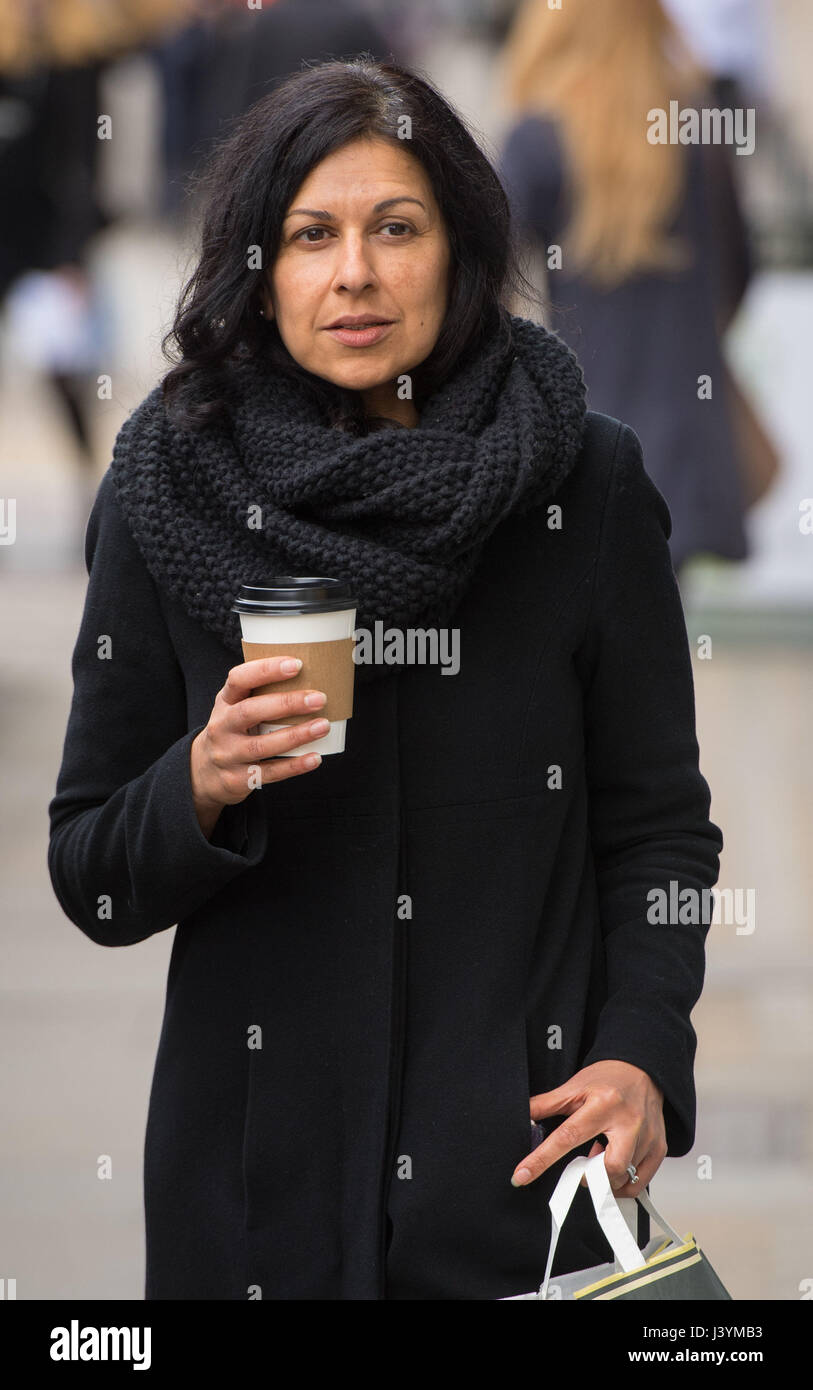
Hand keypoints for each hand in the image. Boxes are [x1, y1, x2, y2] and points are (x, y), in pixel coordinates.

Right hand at [190, 655, 330, 834]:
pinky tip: (315, 758)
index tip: (297, 664)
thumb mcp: (234, 708)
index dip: (266, 670)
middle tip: (318, 699)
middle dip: (286, 703)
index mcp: (225, 702)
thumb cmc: (232, 731)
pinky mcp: (237, 779)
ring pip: (262, 745)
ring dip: (295, 735)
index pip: (239, 679)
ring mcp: (227, 754)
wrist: (203, 773)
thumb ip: (260, 694)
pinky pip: (269, 773)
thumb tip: (311, 676)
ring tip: (323, 726)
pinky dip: (294, 765)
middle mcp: (222, 726)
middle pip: (250, 712)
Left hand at [510, 1060, 666, 1197]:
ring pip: (624, 1179)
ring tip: (599, 1156)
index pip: (567, 1136)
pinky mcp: (659, 1148)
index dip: (541, 1159)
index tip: (522, 1175)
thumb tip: (522, 1117)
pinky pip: (638, 1183)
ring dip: (604, 1178)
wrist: (643, 1070)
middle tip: (579, 1167)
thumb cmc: (608, 1079)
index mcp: (604, 1104)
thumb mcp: (575, 1086)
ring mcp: (647, 1137)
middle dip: (588, 1176)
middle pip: (609, 1167)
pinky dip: (620, 1185)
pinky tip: (611, 1169)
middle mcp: (629, 1122)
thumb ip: (546, 1104)